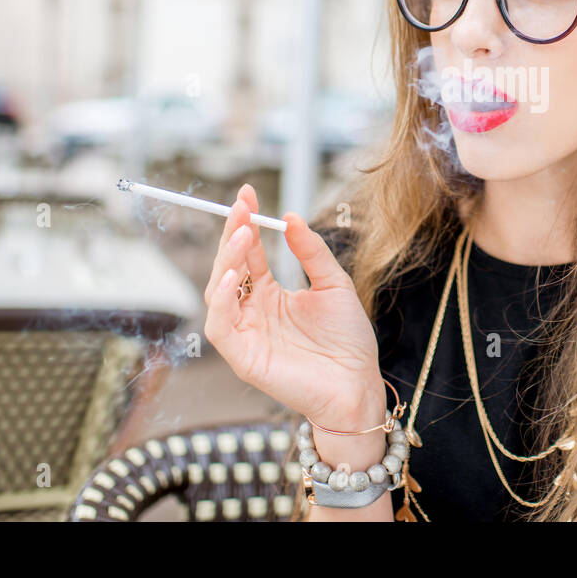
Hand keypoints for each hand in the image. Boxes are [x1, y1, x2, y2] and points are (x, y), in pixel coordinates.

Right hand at [203, 183, 382, 428]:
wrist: (359, 384)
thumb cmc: (348, 340)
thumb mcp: (335, 284)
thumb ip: (311, 252)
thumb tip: (291, 217)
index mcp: (270, 295)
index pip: (248, 253)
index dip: (245, 223)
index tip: (247, 193)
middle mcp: (252, 312)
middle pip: (229, 267)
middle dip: (232, 234)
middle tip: (242, 206)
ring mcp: (245, 334)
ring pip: (218, 292)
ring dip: (225, 261)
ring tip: (241, 235)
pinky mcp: (243, 357)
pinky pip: (219, 326)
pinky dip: (221, 300)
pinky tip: (234, 276)